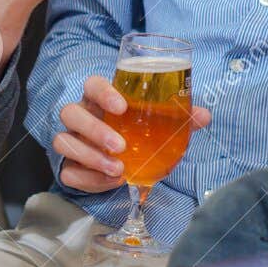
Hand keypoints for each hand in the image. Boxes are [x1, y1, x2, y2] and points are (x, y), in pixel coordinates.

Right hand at [53, 74, 211, 193]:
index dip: (103, 92)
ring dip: (90, 156)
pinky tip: (111, 182)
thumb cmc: (134, 131)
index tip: (122, 105)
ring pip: (63, 142)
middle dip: (94, 129)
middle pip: (71, 113)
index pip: (92, 84)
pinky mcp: (68, 166)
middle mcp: (80, 116)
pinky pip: (69, 172)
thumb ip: (178, 117)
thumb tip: (204, 116)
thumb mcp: (155, 122)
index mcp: (99, 99)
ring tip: (117, 168)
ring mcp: (70, 140)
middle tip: (121, 146)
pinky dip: (89, 179)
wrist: (115, 159)